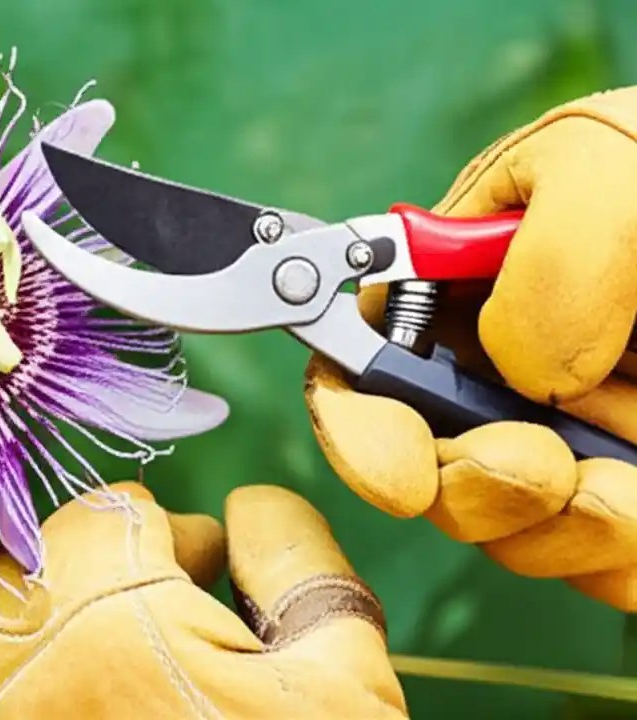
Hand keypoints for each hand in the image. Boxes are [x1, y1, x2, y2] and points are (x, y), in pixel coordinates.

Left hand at [0, 482, 407, 718]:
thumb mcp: (343, 684)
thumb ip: (299, 568)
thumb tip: (250, 504)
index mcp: (116, 627)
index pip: (108, 513)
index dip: (173, 530)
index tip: (215, 573)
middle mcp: (28, 668)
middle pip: (31, 548)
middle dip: (100, 554)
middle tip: (167, 600)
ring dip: (32, 596)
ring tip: (105, 630)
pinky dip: (5, 658)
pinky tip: (79, 690)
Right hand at [305, 87, 636, 608]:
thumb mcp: (608, 165)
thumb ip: (538, 255)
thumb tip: (517, 369)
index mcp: (462, 285)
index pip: (360, 367)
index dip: (354, 426)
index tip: (399, 476)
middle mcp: (503, 371)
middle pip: (425, 469)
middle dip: (474, 485)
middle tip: (544, 465)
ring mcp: (574, 437)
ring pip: (511, 529)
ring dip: (564, 519)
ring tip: (631, 477)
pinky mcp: (632, 491)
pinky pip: (600, 561)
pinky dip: (619, 553)